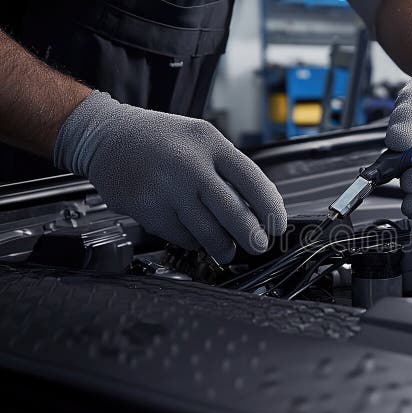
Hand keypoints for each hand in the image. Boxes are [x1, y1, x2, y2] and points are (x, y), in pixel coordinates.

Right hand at [54, 91, 286, 262]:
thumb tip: (260, 207)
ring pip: (207, 231)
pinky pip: (181, 236)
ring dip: (223, 246)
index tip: (277, 225)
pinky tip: (194, 234)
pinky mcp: (147, 208)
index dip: (270, 208)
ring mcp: (167, 188)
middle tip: (259, 245)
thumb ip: (228, 169)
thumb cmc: (160, 139)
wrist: (106, 135)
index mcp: (210, 144)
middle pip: (233, 211)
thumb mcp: (201, 139)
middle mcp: (190, 165)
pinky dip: (193, 241)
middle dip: (252, 236)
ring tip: (228, 250)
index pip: (253, 180)